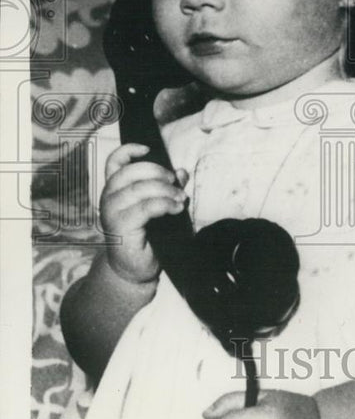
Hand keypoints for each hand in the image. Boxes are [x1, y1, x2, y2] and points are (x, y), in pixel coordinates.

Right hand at [100, 143, 188, 283]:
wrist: (135, 268)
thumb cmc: (146, 236)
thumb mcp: (158, 207)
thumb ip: (166, 188)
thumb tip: (181, 172)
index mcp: (114, 189)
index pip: (114, 162)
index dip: (129, 150)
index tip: (148, 149)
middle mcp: (108, 198)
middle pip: (130, 172)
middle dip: (157, 172)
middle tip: (174, 181)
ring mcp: (112, 213)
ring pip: (139, 189)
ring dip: (165, 190)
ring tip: (180, 199)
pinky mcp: (120, 228)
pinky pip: (145, 208)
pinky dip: (164, 204)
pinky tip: (176, 208)